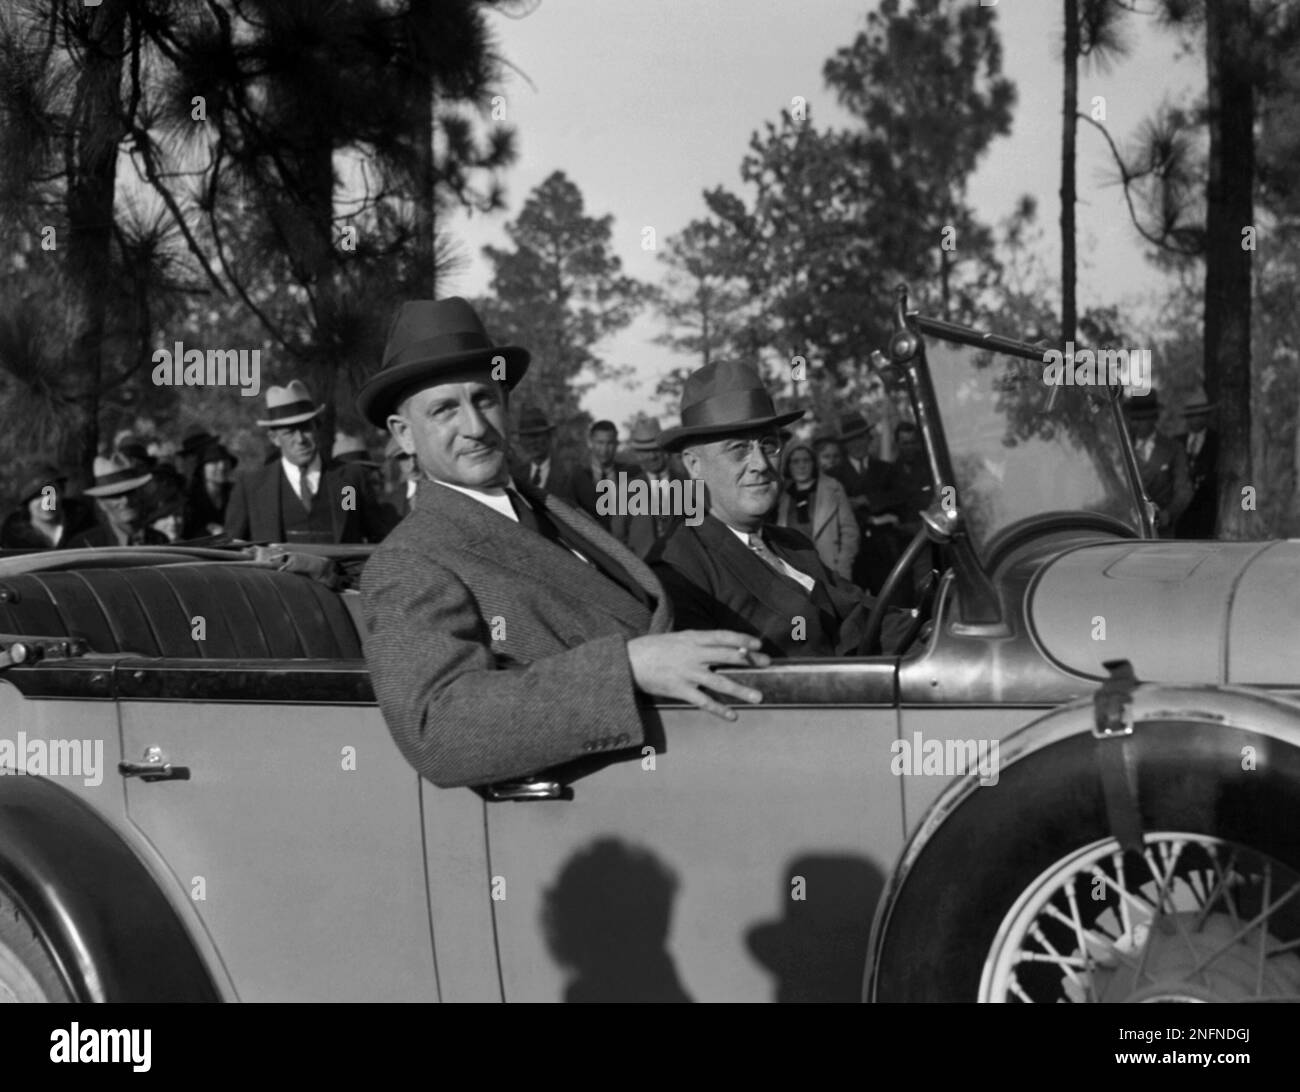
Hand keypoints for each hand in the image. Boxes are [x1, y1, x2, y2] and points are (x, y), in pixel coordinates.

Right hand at [627, 630, 768, 719]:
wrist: (627, 662)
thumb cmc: (652, 649)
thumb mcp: (676, 638)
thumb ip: (697, 641)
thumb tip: (720, 645)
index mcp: (692, 638)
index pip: (723, 636)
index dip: (742, 639)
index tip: (758, 644)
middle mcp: (692, 654)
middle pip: (727, 656)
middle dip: (749, 660)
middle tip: (767, 664)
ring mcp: (687, 673)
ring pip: (720, 681)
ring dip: (741, 689)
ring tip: (758, 696)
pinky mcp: (679, 690)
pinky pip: (703, 701)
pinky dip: (719, 709)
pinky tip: (732, 715)